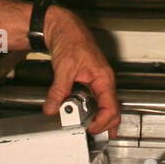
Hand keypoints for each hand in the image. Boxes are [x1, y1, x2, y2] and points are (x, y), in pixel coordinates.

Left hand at [41, 7, 119, 135]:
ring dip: (100, 118)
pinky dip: (93, 109)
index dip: (103, 122)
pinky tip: (87, 116)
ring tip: (93, 130)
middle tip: (96, 136)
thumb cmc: (71, 40)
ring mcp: (98, 80)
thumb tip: (52, 107)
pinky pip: (96, 98)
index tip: (91, 129)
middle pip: (112, 109)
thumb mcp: (64, 68)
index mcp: (103, 77)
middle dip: (107, 124)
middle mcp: (104, 80)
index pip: (110, 107)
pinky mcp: (90, 79)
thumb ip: (59, 90)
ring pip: (105, 104)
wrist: (64, 27)